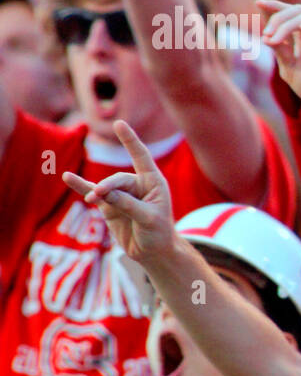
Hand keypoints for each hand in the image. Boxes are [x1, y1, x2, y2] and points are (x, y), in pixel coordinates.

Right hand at [62, 121, 175, 260]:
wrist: (152, 251)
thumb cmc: (158, 232)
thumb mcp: (149, 219)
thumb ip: (128, 204)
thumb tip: (103, 193)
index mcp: (153, 182)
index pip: (141, 156)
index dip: (130, 140)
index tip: (119, 123)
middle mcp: (137, 184)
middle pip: (118, 179)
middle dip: (109, 188)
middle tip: (99, 196)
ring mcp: (121, 194)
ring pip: (104, 188)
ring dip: (96, 193)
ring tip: (91, 198)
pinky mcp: (108, 205)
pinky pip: (91, 193)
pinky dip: (80, 186)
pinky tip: (67, 177)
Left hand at [256, 0, 300, 128]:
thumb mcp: (289, 68)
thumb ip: (280, 51)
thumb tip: (266, 36)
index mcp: (300, 40)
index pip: (288, 15)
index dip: (274, 6)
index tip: (257, 2)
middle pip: (295, 11)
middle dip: (277, 17)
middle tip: (266, 34)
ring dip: (286, 23)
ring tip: (275, 39)